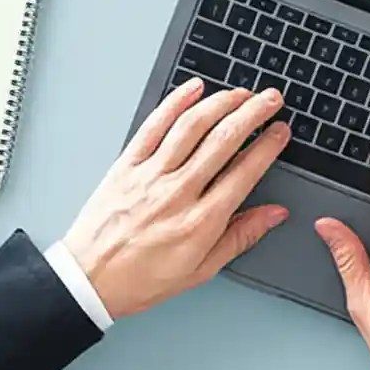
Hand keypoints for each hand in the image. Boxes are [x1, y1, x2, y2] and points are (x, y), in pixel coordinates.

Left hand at [62, 77, 291, 317]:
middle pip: (223, 140)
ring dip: (221, 103)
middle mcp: (177, 193)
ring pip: (191, 126)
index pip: (245, 172)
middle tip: (271, 100)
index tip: (281, 131)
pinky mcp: (126, 165)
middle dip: (253, 113)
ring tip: (241, 93)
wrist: (88, 280)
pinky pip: (153, 126)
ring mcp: (150, 175)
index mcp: (200, 221)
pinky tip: (193, 88)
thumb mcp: (202, 269)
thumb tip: (275, 214)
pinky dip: (175, 102)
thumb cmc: (143, 279)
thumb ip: (241, 237)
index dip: (268, 146)